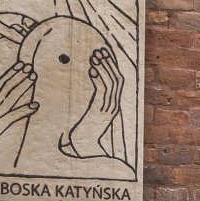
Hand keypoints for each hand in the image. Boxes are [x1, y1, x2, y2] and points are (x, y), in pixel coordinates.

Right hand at [0, 61, 35, 156]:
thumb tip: (5, 93)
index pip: (0, 84)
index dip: (11, 73)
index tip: (21, 64)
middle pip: (6, 88)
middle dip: (18, 76)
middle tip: (30, 67)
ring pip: (10, 99)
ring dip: (22, 87)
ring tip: (33, 77)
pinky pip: (13, 116)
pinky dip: (24, 110)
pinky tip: (36, 105)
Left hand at [65, 45, 125, 160]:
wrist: (82, 150)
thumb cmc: (81, 134)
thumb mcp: (89, 116)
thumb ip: (90, 103)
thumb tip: (84, 91)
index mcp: (112, 106)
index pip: (117, 81)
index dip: (112, 66)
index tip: (104, 54)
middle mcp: (114, 107)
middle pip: (118, 79)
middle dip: (109, 63)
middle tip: (99, 50)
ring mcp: (109, 110)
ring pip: (112, 83)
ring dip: (103, 68)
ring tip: (94, 57)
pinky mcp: (101, 113)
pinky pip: (103, 92)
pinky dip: (99, 79)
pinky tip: (91, 70)